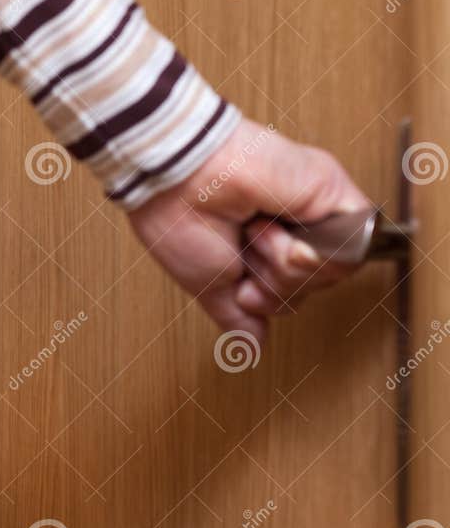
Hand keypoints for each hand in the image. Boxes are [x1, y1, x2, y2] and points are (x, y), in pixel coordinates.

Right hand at [127, 119, 370, 341]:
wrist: (180, 182)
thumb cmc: (178, 220)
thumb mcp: (208, 285)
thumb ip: (236, 314)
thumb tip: (251, 346)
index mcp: (258, 244)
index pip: (289, 294)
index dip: (266, 300)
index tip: (240, 288)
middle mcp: (288, 226)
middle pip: (311, 287)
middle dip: (275, 284)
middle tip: (243, 250)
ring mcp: (312, 211)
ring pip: (329, 273)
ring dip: (282, 263)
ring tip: (252, 230)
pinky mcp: (332, 194)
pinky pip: (347, 249)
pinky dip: (306, 252)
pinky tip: (273, 228)